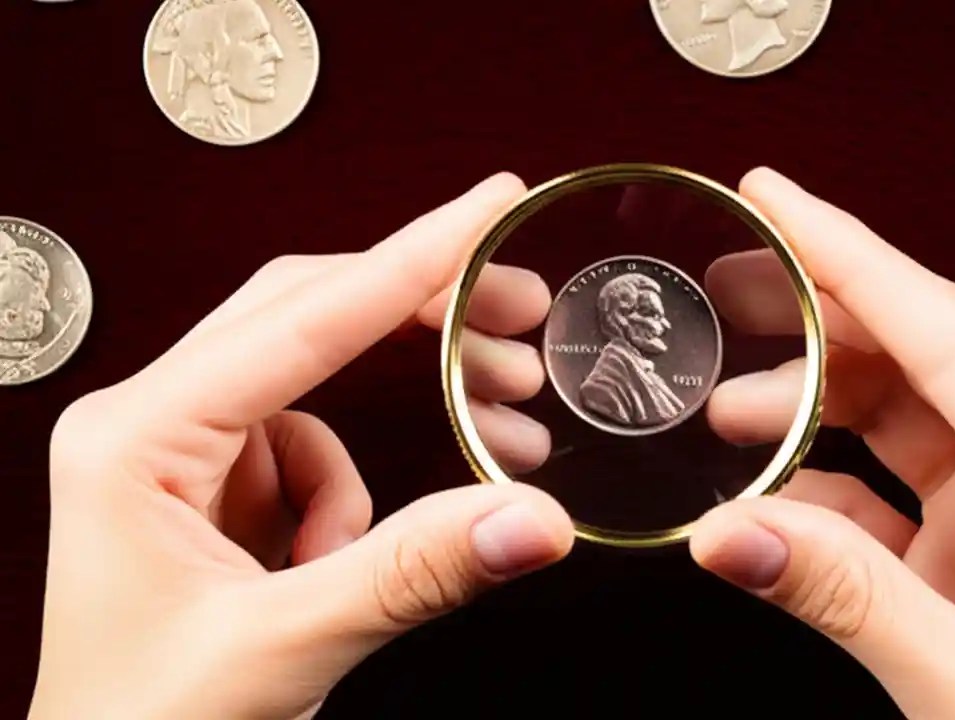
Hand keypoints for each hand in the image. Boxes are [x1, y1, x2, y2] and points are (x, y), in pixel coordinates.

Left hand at [28, 173, 574, 719]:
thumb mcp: (281, 650)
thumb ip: (411, 575)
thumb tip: (533, 518)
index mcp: (136, 438)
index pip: (298, 318)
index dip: (411, 257)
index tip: (490, 207)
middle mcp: (150, 425)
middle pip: (309, 319)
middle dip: (426, 314)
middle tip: (524, 310)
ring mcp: (183, 456)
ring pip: (323, 388)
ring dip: (403, 419)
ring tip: (501, 435)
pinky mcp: (216, 491)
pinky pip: (318, 458)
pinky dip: (355, 499)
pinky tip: (343, 560)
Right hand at [692, 168, 954, 718]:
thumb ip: (846, 600)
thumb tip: (725, 531)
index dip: (854, 257)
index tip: (779, 201)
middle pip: (933, 349)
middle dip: (826, 304)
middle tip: (736, 274)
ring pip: (909, 408)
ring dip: (815, 394)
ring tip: (726, 402)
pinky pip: (895, 485)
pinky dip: (825, 478)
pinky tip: (767, 484)